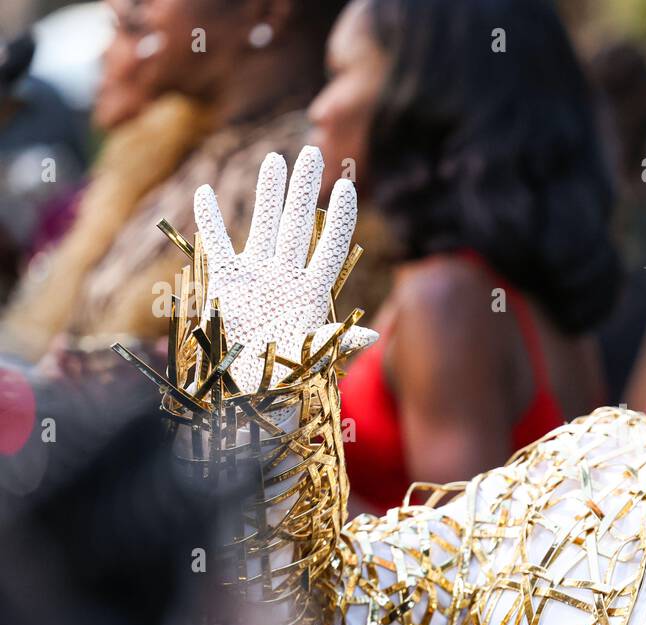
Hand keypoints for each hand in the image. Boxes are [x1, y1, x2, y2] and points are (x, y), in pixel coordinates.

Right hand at [193, 145, 376, 394]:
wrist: (254, 386)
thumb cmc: (291, 372)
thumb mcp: (316, 354)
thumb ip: (338, 340)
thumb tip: (373, 337)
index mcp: (312, 289)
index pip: (330, 244)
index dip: (340, 217)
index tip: (348, 185)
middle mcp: (287, 274)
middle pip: (298, 223)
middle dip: (304, 187)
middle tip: (313, 150)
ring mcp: (258, 274)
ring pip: (264, 223)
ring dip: (268, 192)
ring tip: (274, 159)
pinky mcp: (227, 283)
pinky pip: (218, 245)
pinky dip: (210, 221)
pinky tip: (205, 191)